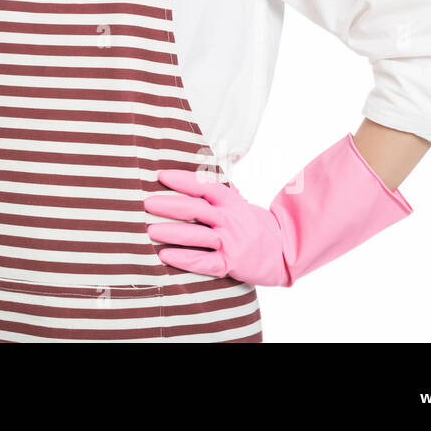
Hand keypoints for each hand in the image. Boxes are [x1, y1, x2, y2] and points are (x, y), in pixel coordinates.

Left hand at [144, 170, 292, 285]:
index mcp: (231, 202)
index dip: (183, 180)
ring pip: (197, 236)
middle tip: (146, 203)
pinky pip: (204, 262)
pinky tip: (165, 256)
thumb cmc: (253, 224)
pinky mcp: (230, 264)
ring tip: (150, 230)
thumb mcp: (240, 202)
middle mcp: (230, 220)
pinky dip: (184, 259)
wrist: (283, 252)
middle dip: (169, 205)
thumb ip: (220, 188)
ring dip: (171, 233)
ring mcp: (230, 243)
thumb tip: (202, 165)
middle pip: (196, 209)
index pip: (205, 186)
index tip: (161, 175)